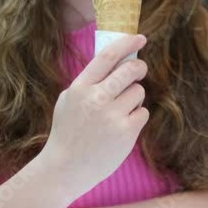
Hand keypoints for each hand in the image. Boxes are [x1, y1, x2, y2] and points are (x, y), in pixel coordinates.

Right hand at [43, 34, 148, 193]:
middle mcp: (96, 99)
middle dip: (139, 67)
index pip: (107, 56)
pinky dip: (137, 117)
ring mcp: (112, 116)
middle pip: (130, 70)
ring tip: (120, 111)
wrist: (64, 169)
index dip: (126, 43)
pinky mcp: (126, 132)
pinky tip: (122, 127)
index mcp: (80, 88)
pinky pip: (143, 113)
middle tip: (139, 70)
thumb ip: (89, 82)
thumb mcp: (68, 100)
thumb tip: (116, 60)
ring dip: (135, 98)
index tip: (140, 38)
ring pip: (138, 92)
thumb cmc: (67, 132)